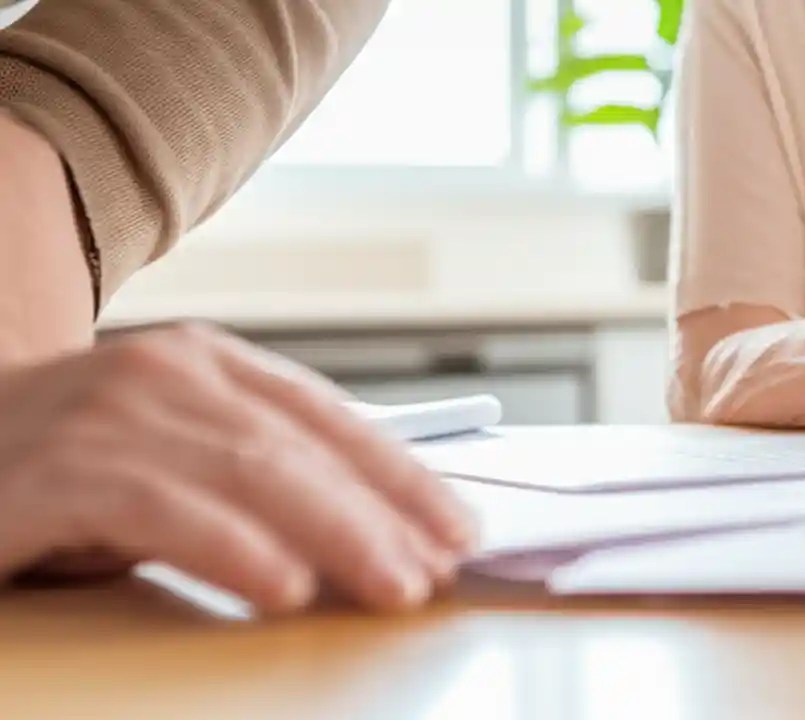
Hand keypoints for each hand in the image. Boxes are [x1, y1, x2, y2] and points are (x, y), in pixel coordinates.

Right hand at [0, 323, 476, 612]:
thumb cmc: (72, 466)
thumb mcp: (178, 453)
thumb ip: (262, 473)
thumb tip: (379, 534)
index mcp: (207, 361)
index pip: (327, 416)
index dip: (400, 474)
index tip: (457, 527)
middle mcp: (166, 373)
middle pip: (301, 446)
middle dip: (383, 513)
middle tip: (436, 571)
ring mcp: (111, 415)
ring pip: (252, 473)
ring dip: (337, 535)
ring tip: (392, 585)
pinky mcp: (59, 471)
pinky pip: (166, 512)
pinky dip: (235, 550)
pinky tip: (284, 587)